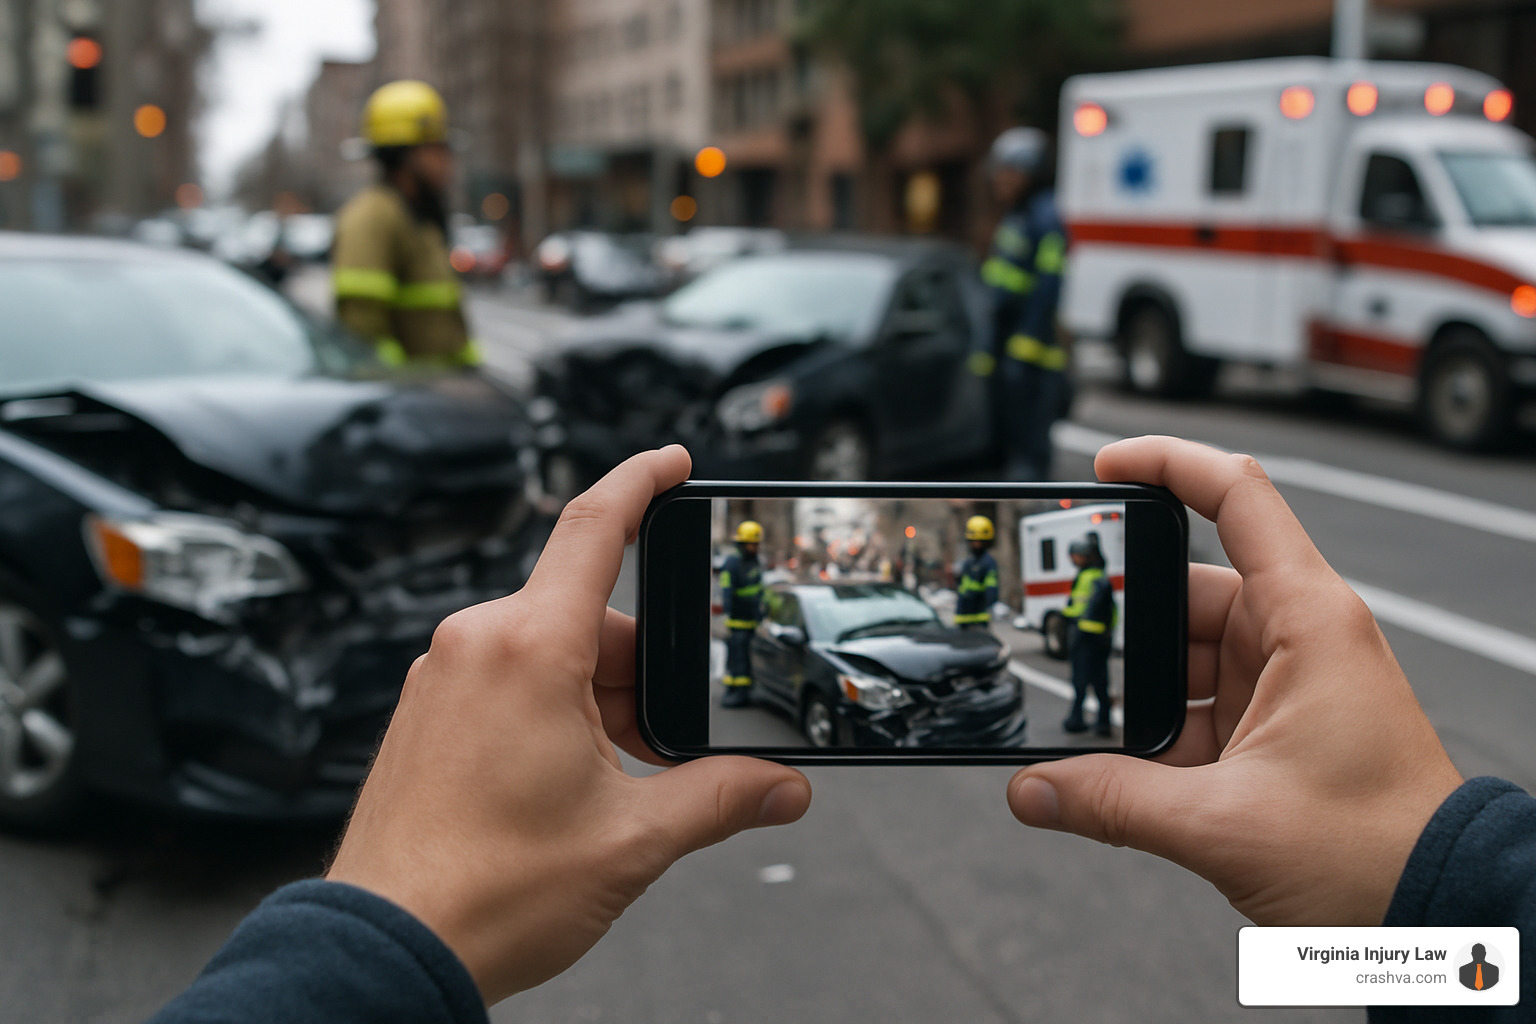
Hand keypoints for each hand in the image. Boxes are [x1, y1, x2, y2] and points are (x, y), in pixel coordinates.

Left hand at [327, 446, 811, 1003]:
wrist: (390, 947)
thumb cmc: (488, 891)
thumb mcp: (632, 838)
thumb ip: (721, 797)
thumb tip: (783, 786)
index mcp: (528, 648)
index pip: (594, 526)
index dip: (643, 480)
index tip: (674, 462)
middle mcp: (476, 645)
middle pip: (590, 621)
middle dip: (642, 675)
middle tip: (669, 745)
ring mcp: (444, 679)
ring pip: (551, 657)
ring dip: (600, 704)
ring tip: (613, 787)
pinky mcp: (429, 715)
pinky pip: (511, 684)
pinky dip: (556, 715)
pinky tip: (572, 785)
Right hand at [1007, 436, 1461, 925]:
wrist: (1440, 912)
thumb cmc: (1380, 851)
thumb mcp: (1225, 823)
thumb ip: (1114, 801)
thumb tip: (1033, 789)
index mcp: (1306, 619)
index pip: (1235, 496)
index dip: (1166, 464)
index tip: (1103, 465)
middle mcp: (1295, 637)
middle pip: (1184, 590)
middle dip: (1123, 620)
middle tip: (1065, 639)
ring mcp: (1282, 683)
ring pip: (1181, 657)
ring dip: (1137, 691)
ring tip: (1090, 723)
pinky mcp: (1270, 730)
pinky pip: (1192, 708)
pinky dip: (1153, 734)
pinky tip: (1118, 767)